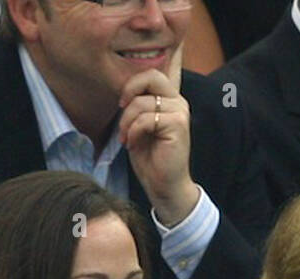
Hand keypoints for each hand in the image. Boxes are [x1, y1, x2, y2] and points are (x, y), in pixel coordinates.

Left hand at [118, 69, 199, 225]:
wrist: (163, 184)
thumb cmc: (150, 158)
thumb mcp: (138, 128)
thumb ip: (136, 108)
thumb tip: (123, 93)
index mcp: (168, 99)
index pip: (151, 74)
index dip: (132, 84)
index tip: (121, 103)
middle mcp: (177, 101)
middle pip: (151, 76)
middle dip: (129, 92)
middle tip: (120, 111)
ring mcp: (179, 112)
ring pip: (142, 103)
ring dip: (126, 122)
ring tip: (126, 139)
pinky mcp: (177, 124)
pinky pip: (145, 119)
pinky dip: (133, 132)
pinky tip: (132, 144)